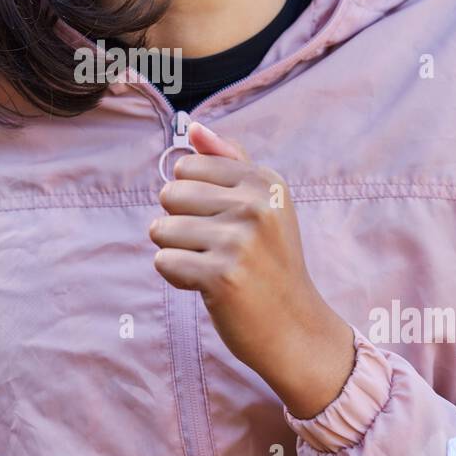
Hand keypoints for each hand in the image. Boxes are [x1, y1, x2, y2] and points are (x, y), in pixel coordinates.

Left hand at [149, 120, 355, 417]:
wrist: (295, 328)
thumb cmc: (271, 263)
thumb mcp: (263, 204)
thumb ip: (229, 161)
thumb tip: (193, 128)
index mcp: (264, 180)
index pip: (188, 166)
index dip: (192, 198)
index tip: (222, 222)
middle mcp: (255, 205)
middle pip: (169, 194)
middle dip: (180, 224)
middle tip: (217, 249)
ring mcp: (239, 241)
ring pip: (161, 228)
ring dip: (177, 252)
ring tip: (213, 267)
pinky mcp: (221, 276)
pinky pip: (163, 261)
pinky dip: (177, 277)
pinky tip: (207, 286)